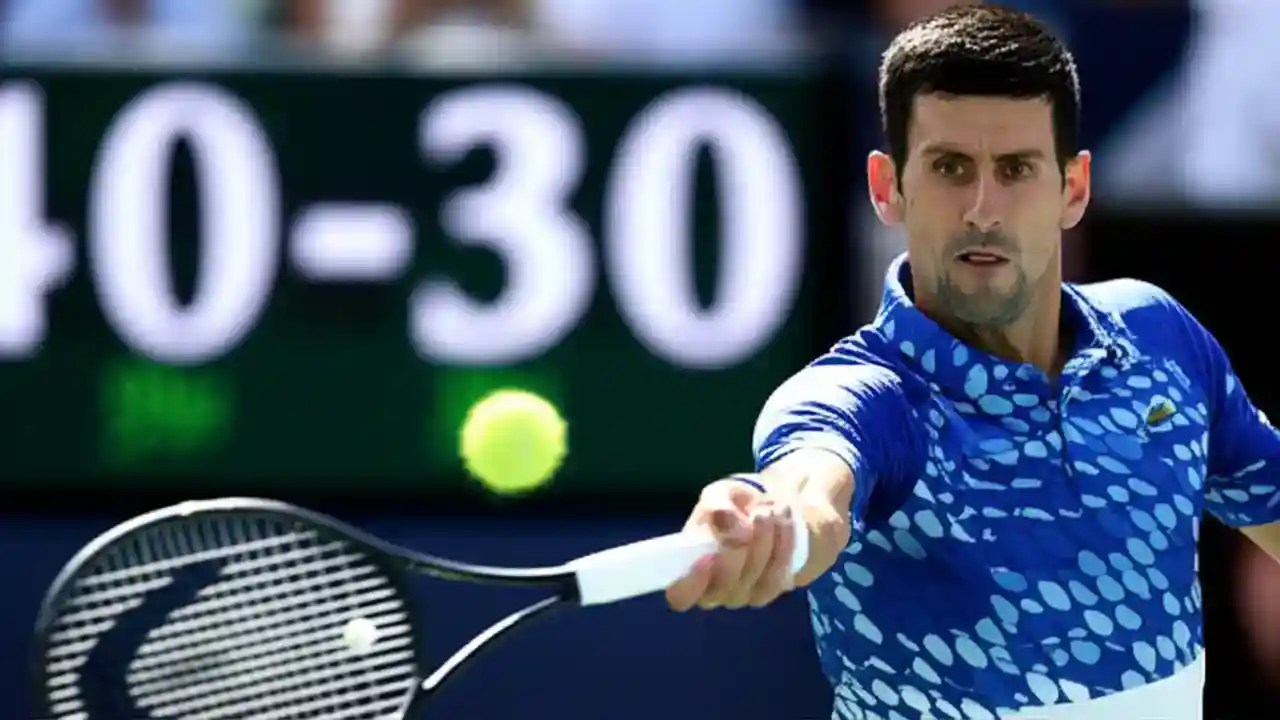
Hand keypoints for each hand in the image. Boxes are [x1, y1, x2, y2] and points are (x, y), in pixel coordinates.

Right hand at [664, 476, 798, 610]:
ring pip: (755, 580)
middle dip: (743, 548)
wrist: (765, 509)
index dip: (691, 583)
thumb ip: (718, 509)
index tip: (707, 557)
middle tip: (758, 514)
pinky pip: (778, 577)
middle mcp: (713, 591)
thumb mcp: (718, 496)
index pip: (680, 595)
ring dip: (768, 542)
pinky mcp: (769, 590)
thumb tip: (733, 528)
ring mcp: (743, 595)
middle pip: (725, 585)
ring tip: (772, 510)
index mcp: (688, 570)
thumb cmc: (730, 506)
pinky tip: (785, 524)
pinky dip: (784, 547)